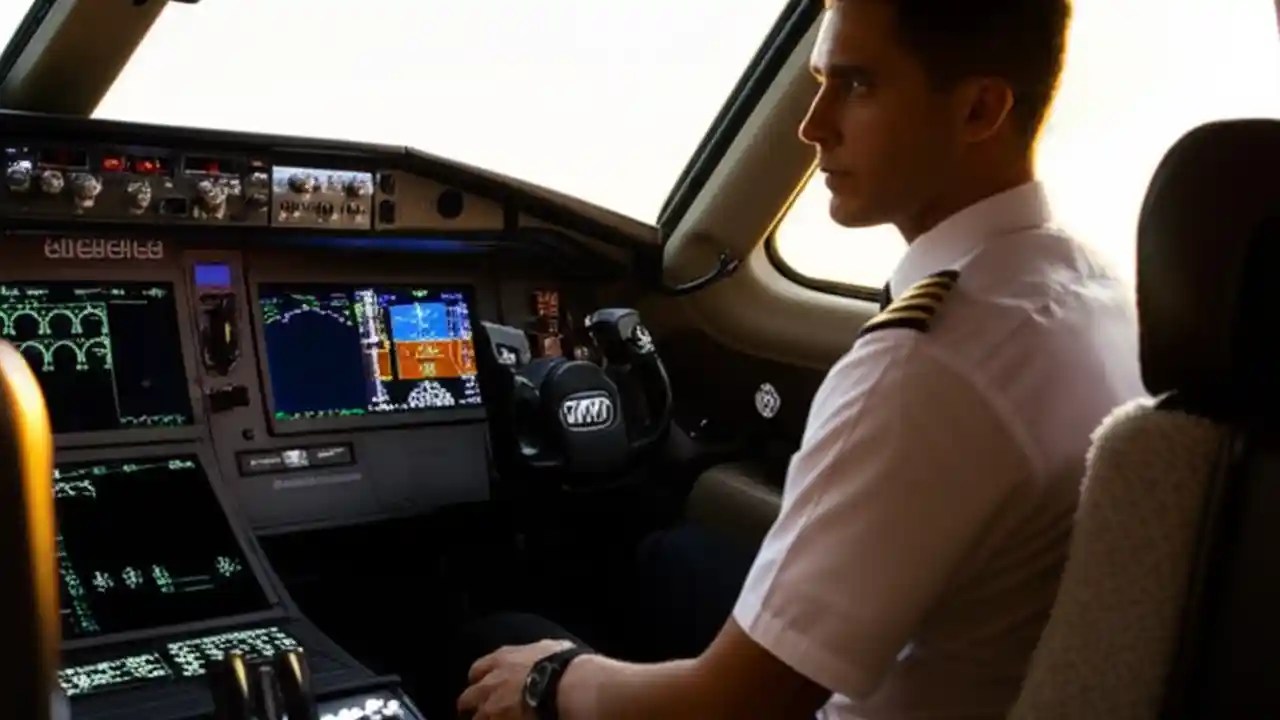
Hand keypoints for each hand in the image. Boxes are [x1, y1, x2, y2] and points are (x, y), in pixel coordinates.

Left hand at [458, 639, 575, 719]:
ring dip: (484, 719)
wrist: (562, 687)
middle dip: (472, 705)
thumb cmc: (563, 664)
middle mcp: (489, 683)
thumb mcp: (552, 648)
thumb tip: (548, 651)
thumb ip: (539, 652)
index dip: (482, 679)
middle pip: (467, 698)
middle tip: (483, 712)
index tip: (486, 686)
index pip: (478, 670)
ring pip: (477, 718)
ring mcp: (490, 708)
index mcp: (502, 659)